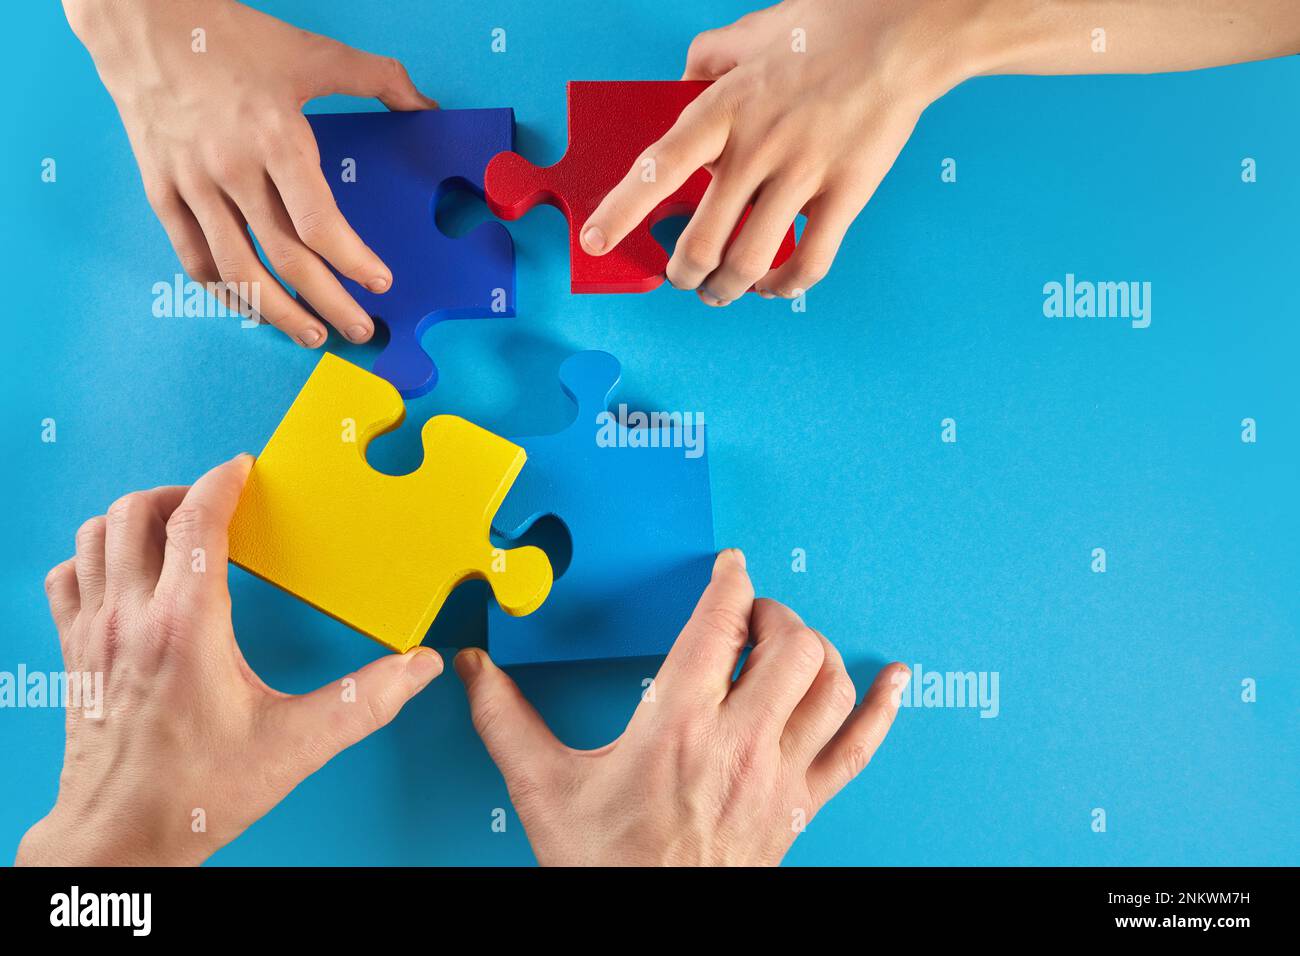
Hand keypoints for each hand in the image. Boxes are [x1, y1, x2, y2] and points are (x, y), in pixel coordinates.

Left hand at [15, 455, 442, 865]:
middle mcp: (132, 618)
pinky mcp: (74, 654)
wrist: (120, 838)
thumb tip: (419, 668)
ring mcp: (94, 634)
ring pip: (92, 536)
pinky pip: (64, 577)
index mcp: (187, 626)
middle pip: (133, 513)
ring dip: (130, 517)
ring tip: (170, 526)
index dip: (221, 482)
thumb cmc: (197, 793)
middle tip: (212, 503)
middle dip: (175, 492)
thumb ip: (364, 701)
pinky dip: (89, 557)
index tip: (242, 469)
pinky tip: (120, 571)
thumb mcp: (295, 746)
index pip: (195, 521)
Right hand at [63, 0, 437, 346]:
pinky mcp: (161, 192)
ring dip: (278, 313)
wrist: (144, 20)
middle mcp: (232, 170)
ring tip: (312, 335)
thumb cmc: (232, 39)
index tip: (379, 283)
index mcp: (275, 139)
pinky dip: (224, 291)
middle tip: (361, 329)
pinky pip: (193, 258)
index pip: (318, 223)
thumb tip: (425, 104)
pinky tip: (253, 307)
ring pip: (237, 271)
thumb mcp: (310, 53)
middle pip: (285, 259)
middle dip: (330, 303)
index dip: (352, 261)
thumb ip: (376, 78)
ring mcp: (192, 185)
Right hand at [456, 549, 908, 865]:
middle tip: (751, 614)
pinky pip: (858, 748)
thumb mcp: (544, 789)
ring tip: (790, 640)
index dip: (730, 583)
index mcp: (678, 726)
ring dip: (816, 649)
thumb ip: (506, 721)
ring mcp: (778, 775)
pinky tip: (894, 681)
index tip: (730, 567)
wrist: (648, 925)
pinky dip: (882, 709)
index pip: (719, 625)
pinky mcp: (800, 806)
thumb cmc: (605, 868)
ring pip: (828, 685)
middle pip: (789, 645)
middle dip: (773, 614)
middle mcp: (739, 743)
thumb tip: (474, 672)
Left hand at [581, 0, 964, 305]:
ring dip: (726, 290)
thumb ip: (706, 59)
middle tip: (681, 275)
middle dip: (682, 272)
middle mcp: (757, 147)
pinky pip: (810, 262)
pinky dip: (784, 287)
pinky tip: (773, 285)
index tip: (596, 239)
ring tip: (720, 292)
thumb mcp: (752, 31)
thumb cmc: (828, 28)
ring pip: (749, 261)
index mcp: (724, 108)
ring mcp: (803, 174)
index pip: (658, 168)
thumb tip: (680, 85)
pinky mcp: (846, 193)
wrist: (905, 34)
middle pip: (701, 239)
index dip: (622, 211)